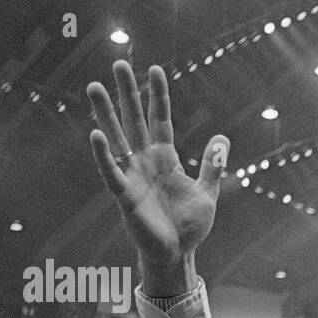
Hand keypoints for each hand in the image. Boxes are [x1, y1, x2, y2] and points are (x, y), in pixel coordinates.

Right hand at [86, 61, 226, 293]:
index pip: (160, 120)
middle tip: (118, 63)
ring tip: (94, 87)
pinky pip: (111, 171)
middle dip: (127, 93)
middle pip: (134, 120)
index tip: (155, 69)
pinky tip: (96, 135)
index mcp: (166, 159)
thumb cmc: (190, 227)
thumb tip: (222, 139)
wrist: (178, 254)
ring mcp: (133, 176)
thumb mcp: (207, 192)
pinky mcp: (124, 195)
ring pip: (117, 138)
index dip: (158, 96)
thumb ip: (212, 165)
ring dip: (105, 114)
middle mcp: (146, 162)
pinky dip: (103, 154)